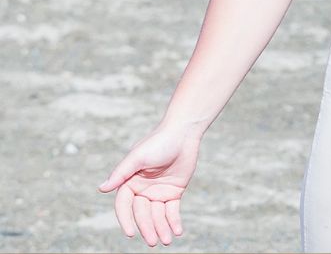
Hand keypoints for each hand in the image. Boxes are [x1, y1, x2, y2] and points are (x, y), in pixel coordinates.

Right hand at [100, 124, 200, 245]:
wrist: (183, 133)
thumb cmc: (158, 142)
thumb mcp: (139, 156)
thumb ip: (121, 172)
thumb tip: (102, 188)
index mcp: (129, 183)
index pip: (124, 206)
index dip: (126, 220)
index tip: (131, 233)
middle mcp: (141, 190)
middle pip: (142, 214)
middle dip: (147, 228)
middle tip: (153, 242)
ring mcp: (157, 193)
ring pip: (157, 215)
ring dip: (161, 229)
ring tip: (166, 241)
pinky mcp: (173, 192)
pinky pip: (172, 211)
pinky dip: (174, 222)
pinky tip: (178, 231)